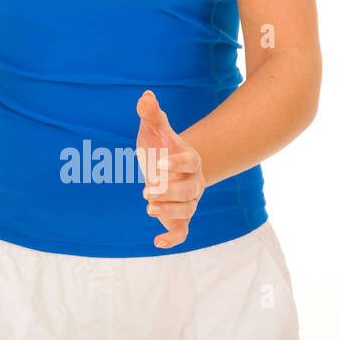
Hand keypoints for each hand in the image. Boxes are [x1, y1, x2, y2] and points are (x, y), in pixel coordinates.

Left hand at [134, 89, 205, 248]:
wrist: (166, 165)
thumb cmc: (160, 145)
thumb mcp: (155, 130)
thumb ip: (151, 115)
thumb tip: (145, 96)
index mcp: (189, 159)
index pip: (190, 161)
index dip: (177, 162)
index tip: (160, 162)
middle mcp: (193, 182)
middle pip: (189, 191)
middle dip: (170, 192)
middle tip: (147, 191)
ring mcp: (188, 201)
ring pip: (187, 210)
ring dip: (169, 211)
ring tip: (148, 207)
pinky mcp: (179, 217)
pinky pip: (182, 232)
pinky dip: (173, 239)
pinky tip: (156, 242)